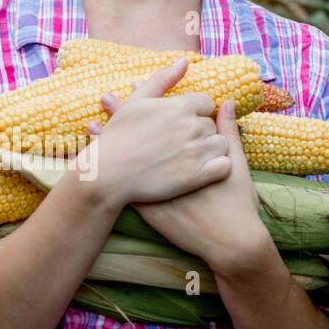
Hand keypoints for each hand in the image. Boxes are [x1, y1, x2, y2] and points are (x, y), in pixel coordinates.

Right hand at [78, 56, 231, 211]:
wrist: (108, 175)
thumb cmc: (119, 136)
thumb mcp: (137, 101)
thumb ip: (163, 79)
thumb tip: (185, 61)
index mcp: (180, 106)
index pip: (206, 103)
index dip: (195, 113)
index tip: (180, 125)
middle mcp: (191, 127)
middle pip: (211, 124)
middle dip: (199, 132)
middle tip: (179, 144)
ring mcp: (196, 152)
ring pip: (220, 145)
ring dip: (210, 150)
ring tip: (189, 157)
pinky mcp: (197, 176)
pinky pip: (223, 166)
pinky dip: (216, 168)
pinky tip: (199, 171)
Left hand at [88, 92, 269, 272]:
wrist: (230, 241)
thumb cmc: (236, 203)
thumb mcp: (236, 164)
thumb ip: (229, 132)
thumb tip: (227, 102)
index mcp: (191, 148)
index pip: (167, 117)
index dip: (152, 102)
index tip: (134, 86)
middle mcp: (169, 164)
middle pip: (144, 134)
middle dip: (125, 116)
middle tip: (106, 98)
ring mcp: (156, 187)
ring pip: (128, 160)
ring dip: (110, 143)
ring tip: (92, 127)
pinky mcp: (149, 209)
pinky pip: (124, 188)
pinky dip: (111, 174)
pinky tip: (95, 166)